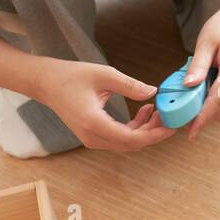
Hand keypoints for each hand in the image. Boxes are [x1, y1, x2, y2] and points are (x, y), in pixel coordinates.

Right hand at [36, 59, 175, 151]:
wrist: (47, 83)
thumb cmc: (72, 76)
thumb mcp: (104, 75)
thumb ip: (130, 85)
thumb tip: (154, 92)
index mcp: (94, 123)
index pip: (132, 139)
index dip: (155, 134)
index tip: (172, 125)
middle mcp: (92, 137)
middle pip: (132, 144)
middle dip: (154, 132)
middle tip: (170, 115)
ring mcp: (92, 139)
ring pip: (127, 143)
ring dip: (146, 130)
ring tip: (159, 110)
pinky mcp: (93, 136)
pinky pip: (120, 138)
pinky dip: (136, 129)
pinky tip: (145, 111)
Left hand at [185, 0, 219, 138]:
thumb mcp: (206, 41)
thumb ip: (198, 66)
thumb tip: (187, 86)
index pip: (217, 101)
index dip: (202, 118)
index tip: (190, 132)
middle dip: (204, 117)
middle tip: (182, 113)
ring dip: (211, 112)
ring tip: (192, 101)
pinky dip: (217, 106)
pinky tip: (204, 94)